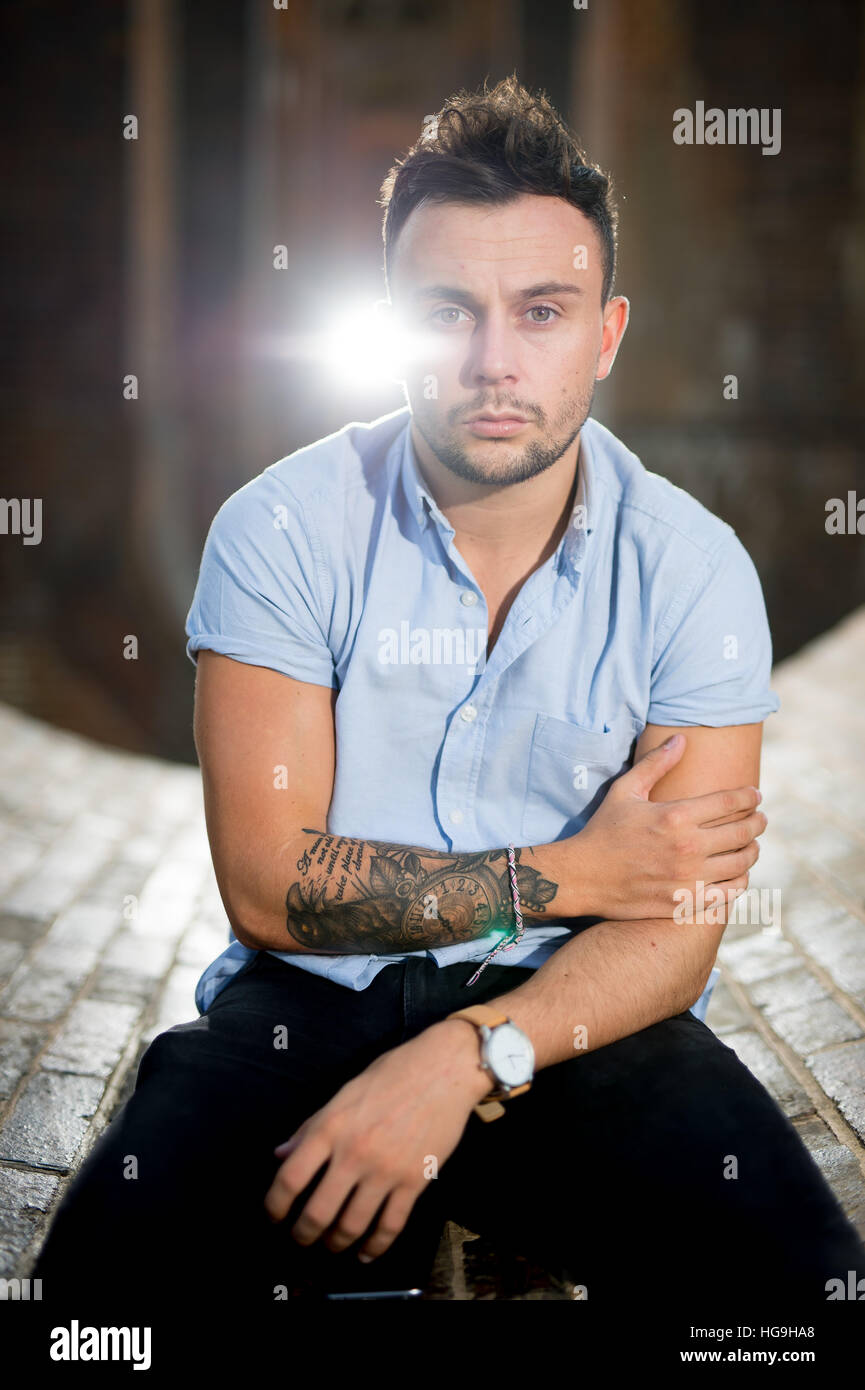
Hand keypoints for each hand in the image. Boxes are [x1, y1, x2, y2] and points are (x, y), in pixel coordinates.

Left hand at [263, 1019, 489, 1262]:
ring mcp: (385, 1169)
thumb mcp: (345, 1093)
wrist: (444, 1069)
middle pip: (317, 1212)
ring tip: (331, 1246)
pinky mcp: (414, 1181)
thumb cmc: (393, 1074)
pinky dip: (375, 1247)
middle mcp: (354, 1152)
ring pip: (352, 1226)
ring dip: (336, 1244)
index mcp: (331, 1126)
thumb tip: (280, 1154)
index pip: (290, 1177)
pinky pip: (391, 1226)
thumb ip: (311, 1126)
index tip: (274, 1215)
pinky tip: (366, 1253)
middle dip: (303, 1235)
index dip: (274, 1205)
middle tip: (300, 1239)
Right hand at [569, 733, 766, 919]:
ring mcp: (688, 878)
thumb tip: (681, 739)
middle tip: (761, 819)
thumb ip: (656, 764)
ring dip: (753, 851)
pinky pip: (730, 892)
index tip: (756, 795)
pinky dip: (741, 881)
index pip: (731, 801)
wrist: (583, 877)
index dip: (750, 796)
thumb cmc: (604, 830)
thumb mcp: (625, 791)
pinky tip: (739, 873)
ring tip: (752, 845)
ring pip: (741, 863)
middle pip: (743, 832)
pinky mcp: (685, 902)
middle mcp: (687, 847)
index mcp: (676, 816)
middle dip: (758, 822)